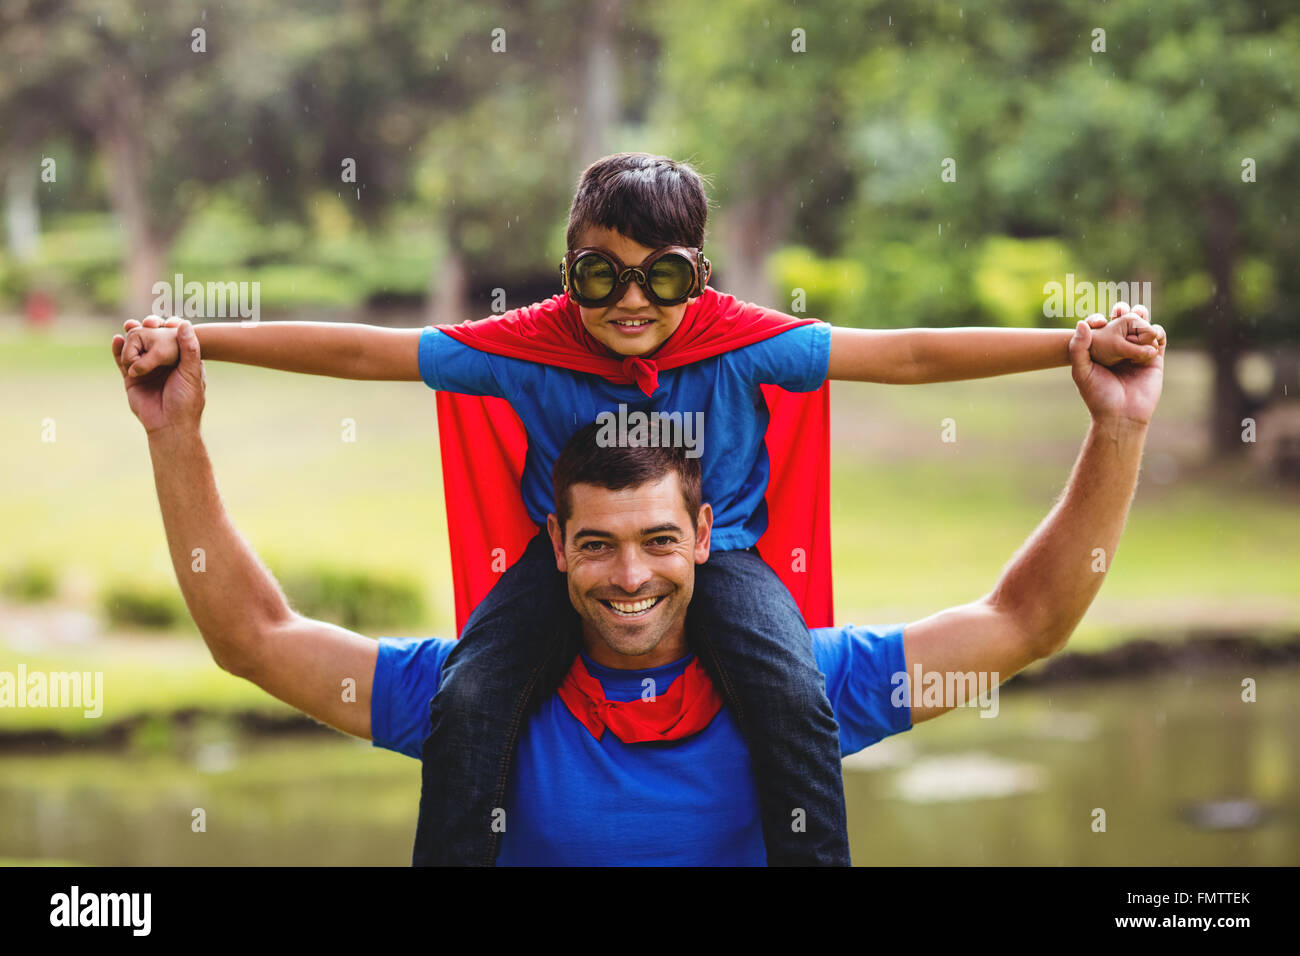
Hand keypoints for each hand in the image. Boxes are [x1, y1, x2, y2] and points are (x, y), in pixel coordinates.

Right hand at [112, 319, 205, 434]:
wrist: (170, 425)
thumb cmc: (186, 400)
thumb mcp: (192, 372)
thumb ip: (190, 349)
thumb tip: (185, 324)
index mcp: (180, 361)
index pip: (172, 339)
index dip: (167, 328)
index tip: (166, 320)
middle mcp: (162, 364)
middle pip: (152, 341)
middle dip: (146, 329)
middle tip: (146, 321)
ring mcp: (146, 370)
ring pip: (135, 349)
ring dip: (131, 337)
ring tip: (129, 325)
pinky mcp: (131, 379)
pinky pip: (122, 362)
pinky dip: (117, 350)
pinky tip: (116, 339)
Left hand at [1068, 304, 1164, 427]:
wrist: (1120, 416)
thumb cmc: (1097, 395)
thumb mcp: (1081, 372)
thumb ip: (1077, 348)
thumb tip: (1081, 323)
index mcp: (1101, 350)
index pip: (1101, 327)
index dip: (1100, 319)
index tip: (1100, 321)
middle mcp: (1120, 349)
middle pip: (1124, 323)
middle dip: (1123, 311)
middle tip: (1120, 309)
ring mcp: (1138, 353)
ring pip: (1143, 327)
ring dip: (1142, 316)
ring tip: (1137, 313)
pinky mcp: (1154, 359)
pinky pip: (1159, 339)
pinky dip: (1157, 331)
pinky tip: (1150, 332)